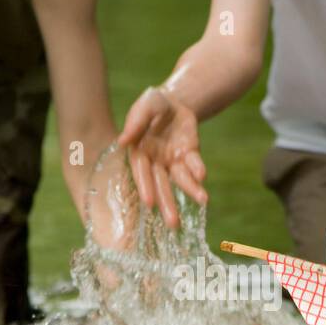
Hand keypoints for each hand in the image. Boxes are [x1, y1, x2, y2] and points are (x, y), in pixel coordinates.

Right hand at [117, 86, 207, 229]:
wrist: (173, 100)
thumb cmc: (153, 104)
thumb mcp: (145, 105)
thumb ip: (135, 121)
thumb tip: (123, 141)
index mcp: (139, 152)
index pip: (142, 173)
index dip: (145, 187)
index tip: (149, 203)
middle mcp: (155, 161)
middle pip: (161, 184)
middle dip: (167, 203)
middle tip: (173, 224)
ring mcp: (173, 160)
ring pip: (180, 179)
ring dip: (190, 190)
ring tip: (203, 200)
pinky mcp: (189, 154)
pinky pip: (194, 165)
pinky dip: (197, 170)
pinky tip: (202, 177)